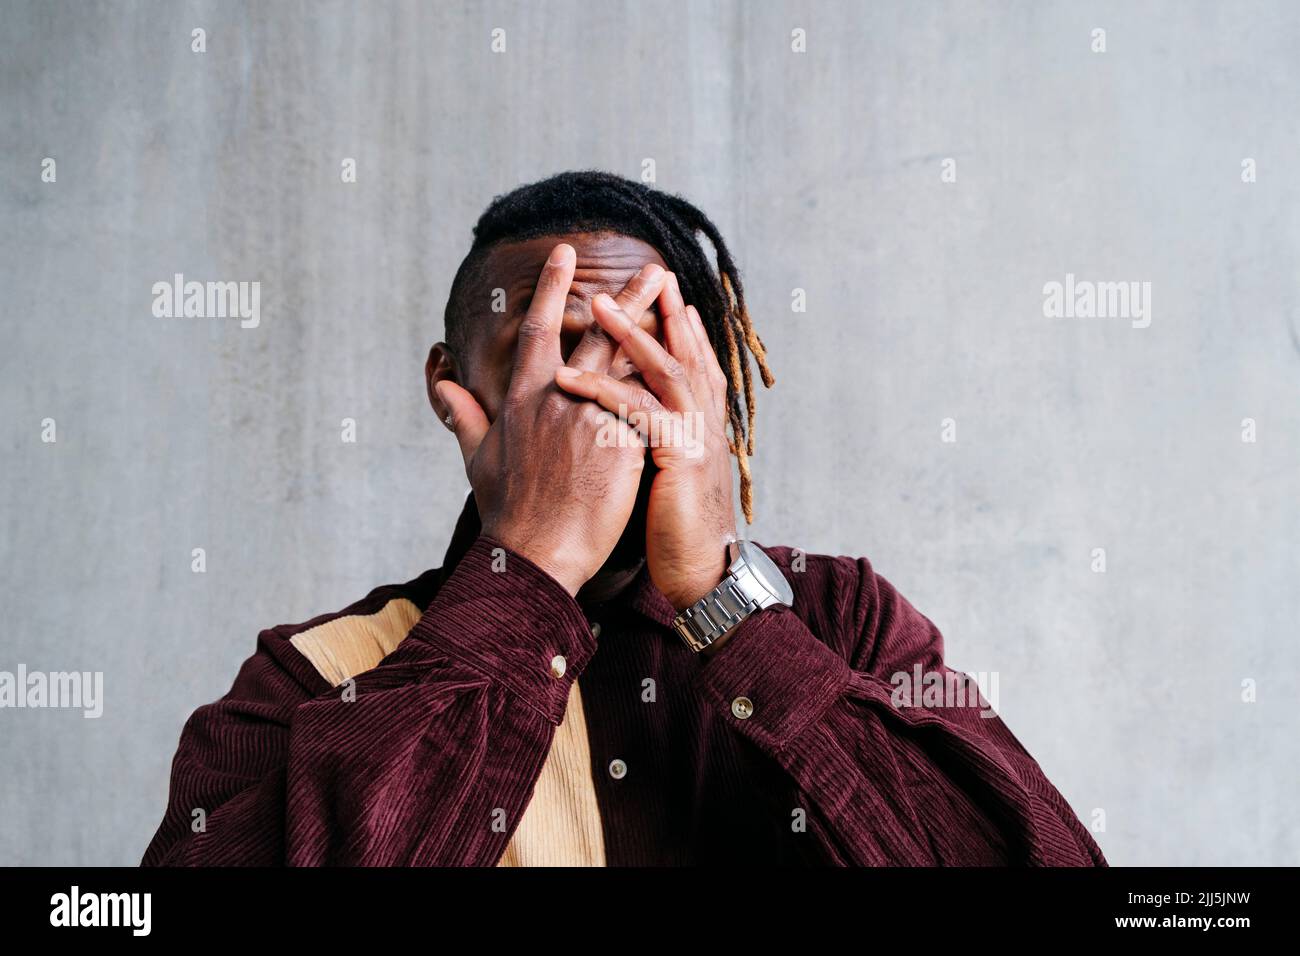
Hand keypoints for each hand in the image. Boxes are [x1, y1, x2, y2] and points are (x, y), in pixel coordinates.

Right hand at [435, 245, 666, 596]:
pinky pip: (647, 406)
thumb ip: (464, 413)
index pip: (537, 331)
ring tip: (676, 303)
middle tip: (653, 270)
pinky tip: (691, 363)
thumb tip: (443, 379)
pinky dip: (665, 384)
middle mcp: (555, 400)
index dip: (552, 289)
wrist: (533, 554)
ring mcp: (588, 419)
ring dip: (654, 329)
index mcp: (523, 400)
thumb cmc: (507, 513)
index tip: (567, 255)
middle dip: (626, 299)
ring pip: (627, 363)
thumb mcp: (478, 458)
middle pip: (595, 336)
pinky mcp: (618, 443)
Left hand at [554, 272, 735, 608]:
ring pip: (665, 369)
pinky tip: (568, 379)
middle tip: (644, 272)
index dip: (676, 322)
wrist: (700, 571)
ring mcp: (695, 436)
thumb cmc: (673, 524)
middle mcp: (703, 420)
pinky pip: (639, 413)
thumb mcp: (662, 470)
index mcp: (698, 421)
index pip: (688, 358)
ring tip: (596, 303)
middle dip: (661, 308)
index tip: (660, 290)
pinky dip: (604, 391)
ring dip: (629, 333)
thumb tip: (627, 415)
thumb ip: (649, 435)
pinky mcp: (679, 458)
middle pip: (684, 349)